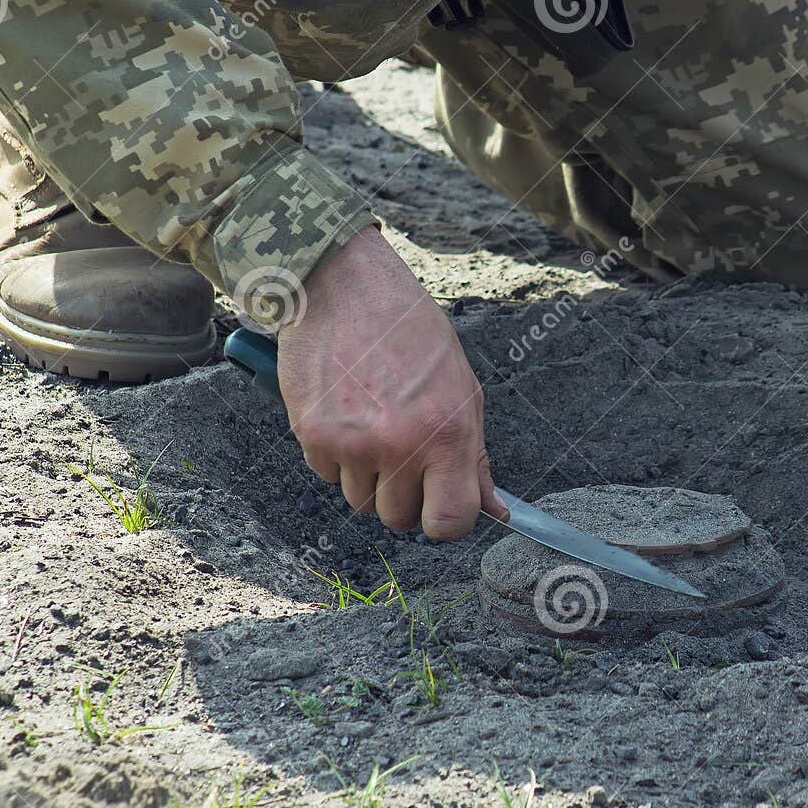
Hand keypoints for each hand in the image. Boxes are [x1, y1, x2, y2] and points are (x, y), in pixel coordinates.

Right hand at [275, 228, 505, 537]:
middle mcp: (400, 444)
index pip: (450, 522)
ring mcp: (353, 442)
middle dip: (404, 497)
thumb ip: (474, 456)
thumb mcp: (462, 389)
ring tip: (373, 423)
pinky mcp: (312, 434)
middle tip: (404, 454)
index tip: (441, 506)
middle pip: (399, 519)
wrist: (346, 286)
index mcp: (449, 434)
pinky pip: (326, 474)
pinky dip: (335, 454)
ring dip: (368, 475)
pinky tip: (345, 411)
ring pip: (360, 499)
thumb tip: (495, 509)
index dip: (446, 521)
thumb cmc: (411, 332)